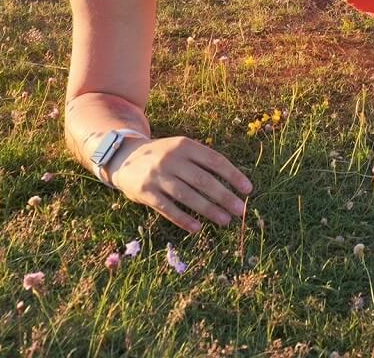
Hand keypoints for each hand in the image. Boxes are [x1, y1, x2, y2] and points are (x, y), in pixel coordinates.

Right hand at [109, 135, 252, 231]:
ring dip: (208, 210)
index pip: (215, 161)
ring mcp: (157, 176)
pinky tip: (198, 228)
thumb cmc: (163, 156)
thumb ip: (202, 161)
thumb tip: (232, 183)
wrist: (124, 157)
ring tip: (225, 221)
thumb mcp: (181, 148)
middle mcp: (171, 159)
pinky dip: (184, 219)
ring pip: (187, 196)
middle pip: (203, 180)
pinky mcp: (146, 192)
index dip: (233, 175)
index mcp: (185, 145)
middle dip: (224, 196)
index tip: (248, 190)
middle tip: (241, 210)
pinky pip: (168, 208)